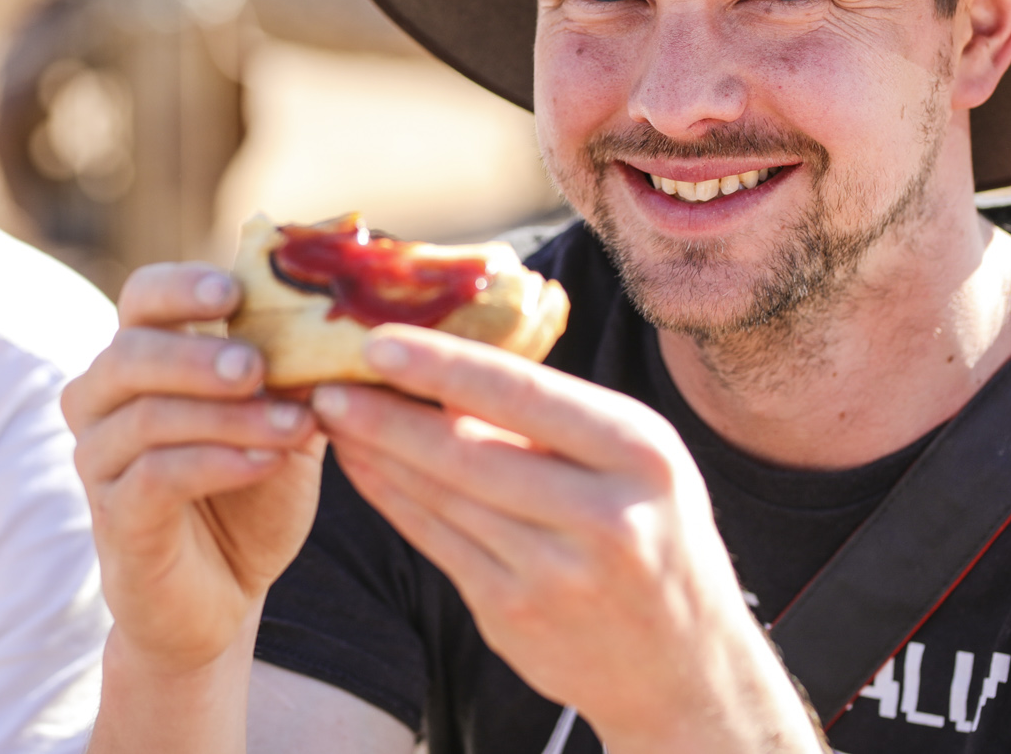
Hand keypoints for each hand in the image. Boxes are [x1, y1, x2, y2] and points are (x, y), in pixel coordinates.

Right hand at [62, 263, 325, 676]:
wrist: (223, 595)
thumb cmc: (251, 494)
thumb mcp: (285, 420)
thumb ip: (301, 371)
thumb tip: (347, 314)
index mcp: (143, 359)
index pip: (141, 297)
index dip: (180, 286)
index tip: (233, 290)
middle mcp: (105, 401)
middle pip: (129, 353)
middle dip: (197, 356)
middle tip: (257, 365)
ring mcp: (101, 461)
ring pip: (147, 417)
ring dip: (227, 417)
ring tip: (295, 425)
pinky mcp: (116, 518)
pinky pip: (156, 477)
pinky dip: (217, 462)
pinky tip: (267, 461)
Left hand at [314, 327, 820, 753]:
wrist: (683, 670)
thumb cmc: (652, 535)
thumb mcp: (635, 460)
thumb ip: (554, 419)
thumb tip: (444, 364)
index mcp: (640, 452)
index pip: (524, 394)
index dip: (442, 366)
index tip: (377, 340)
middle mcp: (604, 515)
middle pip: (468, 453)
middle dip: (385, 414)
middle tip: (326, 380)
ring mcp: (556, 574)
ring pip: (442, 498)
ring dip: (376, 453)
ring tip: (333, 415)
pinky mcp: (514, 616)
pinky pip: (435, 542)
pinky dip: (393, 499)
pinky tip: (363, 466)